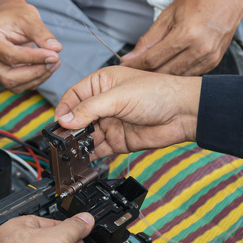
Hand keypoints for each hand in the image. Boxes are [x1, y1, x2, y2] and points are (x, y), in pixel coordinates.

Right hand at [0, 0, 61, 92]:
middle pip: (8, 77)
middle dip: (35, 72)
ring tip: (55, 62)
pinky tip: (48, 66)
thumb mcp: (29, 17)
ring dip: (38, 77)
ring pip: (14, 85)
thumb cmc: (16, 14)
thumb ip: (41, 33)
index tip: (54, 55)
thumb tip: (56, 49)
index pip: (10, 56)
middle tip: (56, 60)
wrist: (8, 17)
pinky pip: (19, 86)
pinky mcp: (3, 75)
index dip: (34, 58)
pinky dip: (36, 79)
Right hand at [53, 66, 200, 156]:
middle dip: (69, 129)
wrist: (183, 113)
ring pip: (86, 135)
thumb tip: (65, 120)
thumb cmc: (158, 92)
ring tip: (70, 151)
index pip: (73, 96)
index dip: (64, 109)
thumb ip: (89, 109)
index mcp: (101, 83)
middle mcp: (103, 103)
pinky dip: (89, 155)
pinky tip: (82, 158)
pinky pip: (98, 149)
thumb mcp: (118, 96)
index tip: (58, 123)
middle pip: (77, 118)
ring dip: (78, 143)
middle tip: (61, 140)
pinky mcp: (118, 140)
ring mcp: (110, 122)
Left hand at [121, 0, 242, 74]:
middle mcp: (200, 49)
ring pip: (177, 77)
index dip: (136, 64)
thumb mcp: (169, 14)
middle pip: (164, 72)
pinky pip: (189, 75)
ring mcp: (209, 58)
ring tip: (146, 73)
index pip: (153, 59)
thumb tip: (131, 57)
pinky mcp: (214, 62)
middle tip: (132, 71)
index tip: (124, 65)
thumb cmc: (199, 0)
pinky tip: (166, 69)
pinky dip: (176, 74)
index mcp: (187, 34)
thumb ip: (149, 38)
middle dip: (145, 74)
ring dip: (160, 77)